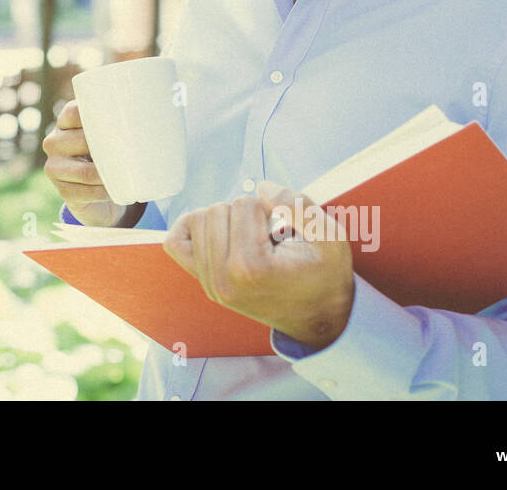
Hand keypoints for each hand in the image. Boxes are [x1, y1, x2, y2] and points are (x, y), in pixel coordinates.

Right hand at [42, 100, 140, 226]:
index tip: (121, 120)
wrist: (99, 195)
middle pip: (83, 140)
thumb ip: (114, 122)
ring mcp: (54, 168)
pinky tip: (118, 189)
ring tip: (128, 173)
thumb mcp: (106, 136)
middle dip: (110, 148)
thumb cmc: (106, 156)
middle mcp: (54, 142)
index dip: (97, 115)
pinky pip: (89, 192)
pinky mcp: (63, 192)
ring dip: (111, 175)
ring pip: (87, 171)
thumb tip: (145, 114)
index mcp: (64, 122)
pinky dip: (107, 192)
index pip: (75, 112)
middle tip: (132, 151)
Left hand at [163, 181, 353, 349]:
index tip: (284, 229)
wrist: (320, 318)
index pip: (244, 204)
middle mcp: (222, 278)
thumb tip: (260, 187)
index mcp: (251, 267)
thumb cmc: (325, 276)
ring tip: (251, 239)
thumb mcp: (329, 236)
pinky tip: (218, 230)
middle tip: (268, 235)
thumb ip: (296, 205)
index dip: (269, 207)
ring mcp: (210, 283)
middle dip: (246, 213)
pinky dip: (191, 228)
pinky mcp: (204, 283)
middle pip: (217, 209)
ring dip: (226, 220)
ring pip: (198, 219)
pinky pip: (176, 243)